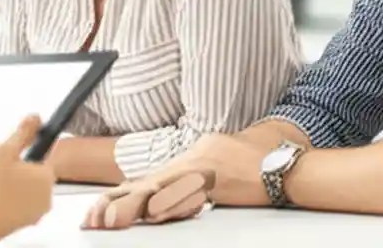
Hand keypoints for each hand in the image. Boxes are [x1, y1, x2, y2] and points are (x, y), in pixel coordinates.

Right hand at [0, 115, 55, 238]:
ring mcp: (34, 215)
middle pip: (34, 180)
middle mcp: (45, 199)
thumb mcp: (5, 150)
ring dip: (13, 190)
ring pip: (26, 195)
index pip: (42, 162)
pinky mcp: (22, 226)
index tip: (11, 160)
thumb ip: (23, 133)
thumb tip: (35, 118)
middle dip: (19, 175)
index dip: (25, 159)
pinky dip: (7, 205)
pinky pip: (17, 210)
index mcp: (46, 178)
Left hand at [83, 133, 273, 229]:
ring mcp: (203, 167)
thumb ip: (189, 184)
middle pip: (147, 184)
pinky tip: (156, 213)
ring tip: (112, 220)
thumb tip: (161, 207)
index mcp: (187, 161)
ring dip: (135, 205)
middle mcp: (190, 161)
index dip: (117, 198)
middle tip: (94, 221)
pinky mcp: (220, 177)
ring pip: (162, 187)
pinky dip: (174, 202)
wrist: (287, 164)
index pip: (146, 182)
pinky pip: (192, 190)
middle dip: (117, 204)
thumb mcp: (214, 173)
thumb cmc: (255, 168)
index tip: (94, 214)